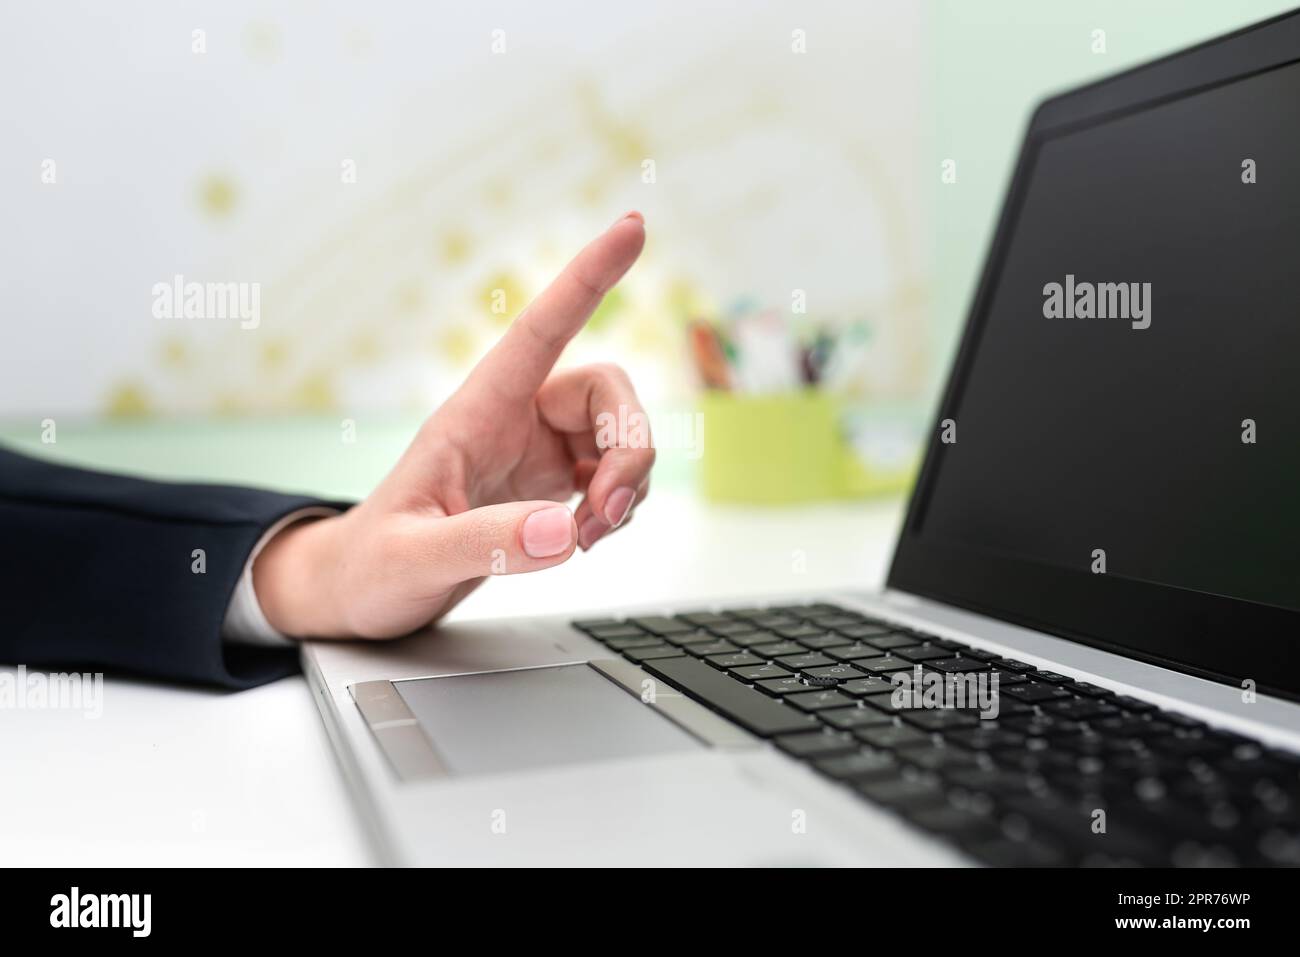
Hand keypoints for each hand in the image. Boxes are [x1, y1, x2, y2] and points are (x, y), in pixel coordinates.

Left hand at [254, 212, 652, 638]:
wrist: (361, 594)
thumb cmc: (370, 566)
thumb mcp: (411, 560)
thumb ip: (484, 543)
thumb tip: (564, 531)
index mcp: (476, 412)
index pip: (541, 329)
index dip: (588, 277)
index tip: (633, 225)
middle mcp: (514, 419)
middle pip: (607, 392)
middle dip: (630, 447)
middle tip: (605, 515)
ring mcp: (535, 450)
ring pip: (620, 434)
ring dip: (626, 484)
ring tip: (587, 540)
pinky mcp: (550, 485)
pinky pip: (611, 475)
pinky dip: (616, 506)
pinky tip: (582, 540)